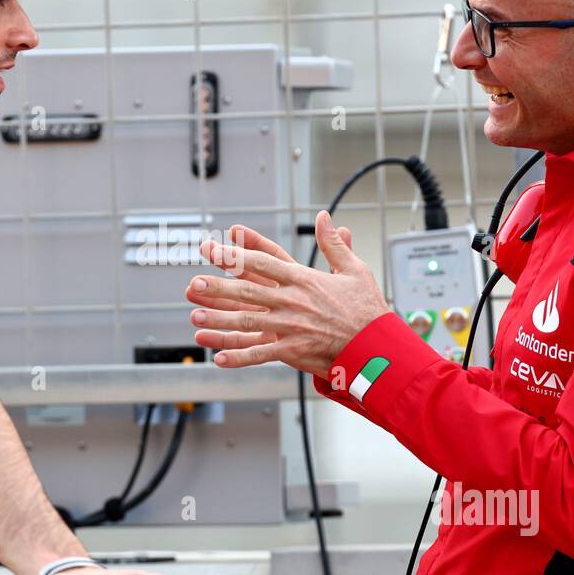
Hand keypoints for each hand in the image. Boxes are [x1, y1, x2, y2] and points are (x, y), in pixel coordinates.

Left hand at [185, 211, 390, 376]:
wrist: (379, 346)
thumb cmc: (367, 309)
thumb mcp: (354, 270)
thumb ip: (334, 244)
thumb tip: (326, 218)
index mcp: (304, 279)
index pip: (263, 262)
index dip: (236, 254)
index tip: (215, 247)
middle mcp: (293, 301)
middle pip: (248, 291)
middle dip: (219, 286)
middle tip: (195, 282)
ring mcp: (291, 327)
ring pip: (248, 322)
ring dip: (220, 319)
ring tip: (195, 316)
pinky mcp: (294, 351)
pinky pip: (261, 354)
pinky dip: (239, 356)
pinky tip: (218, 356)